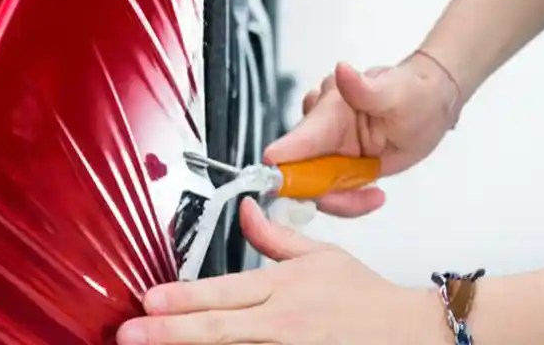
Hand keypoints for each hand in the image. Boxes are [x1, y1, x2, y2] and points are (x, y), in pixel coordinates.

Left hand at [117, 200, 443, 344]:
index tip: (149, 300)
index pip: (223, 293)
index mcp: (284, 288)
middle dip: (169, 332)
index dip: (183, 299)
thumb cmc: (367, 298)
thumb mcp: (321, 256)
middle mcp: (283, 323)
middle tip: (131, 332)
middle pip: (217, 329)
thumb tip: (247, 210)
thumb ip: (276, 238)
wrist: (412, 333)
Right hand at [264, 55, 460, 216]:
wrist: (428, 106)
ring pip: (313, 187)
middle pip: (299, 172)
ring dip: (340, 197)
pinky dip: (348, 199)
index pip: (296, 139)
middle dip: (324, 192)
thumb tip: (342, 70)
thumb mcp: (395, 93)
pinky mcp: (334, 165)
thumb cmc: (412, 94)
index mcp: (328, 110)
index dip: (282, 163)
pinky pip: (329, 193)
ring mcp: (325, 150)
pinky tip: (372, 192)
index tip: (275, 183)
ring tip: (373, 193)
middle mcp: (319, 129)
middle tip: (365, 197)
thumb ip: (365, 88)